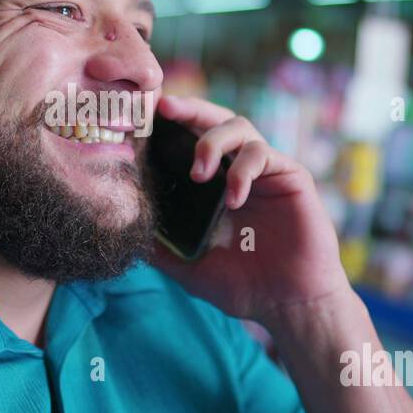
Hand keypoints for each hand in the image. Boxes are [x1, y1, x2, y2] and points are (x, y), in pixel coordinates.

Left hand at [149, 95, 351, 328]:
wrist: (288, 304)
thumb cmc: (243, 286)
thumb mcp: (190, 266)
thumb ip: (162, 247)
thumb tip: (123, 231)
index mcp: (213, 186)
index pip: (188, 141)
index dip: (168, 126)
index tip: (142, 118)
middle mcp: (237, 170)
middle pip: (213, 120)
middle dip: (188, 109)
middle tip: (164, 108)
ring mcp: (264, 171)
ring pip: (239, 126)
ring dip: (213, 141)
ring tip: (198, 173)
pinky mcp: (289, 176)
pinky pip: (263, 154)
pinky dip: (243, 170)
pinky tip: (233, 198)